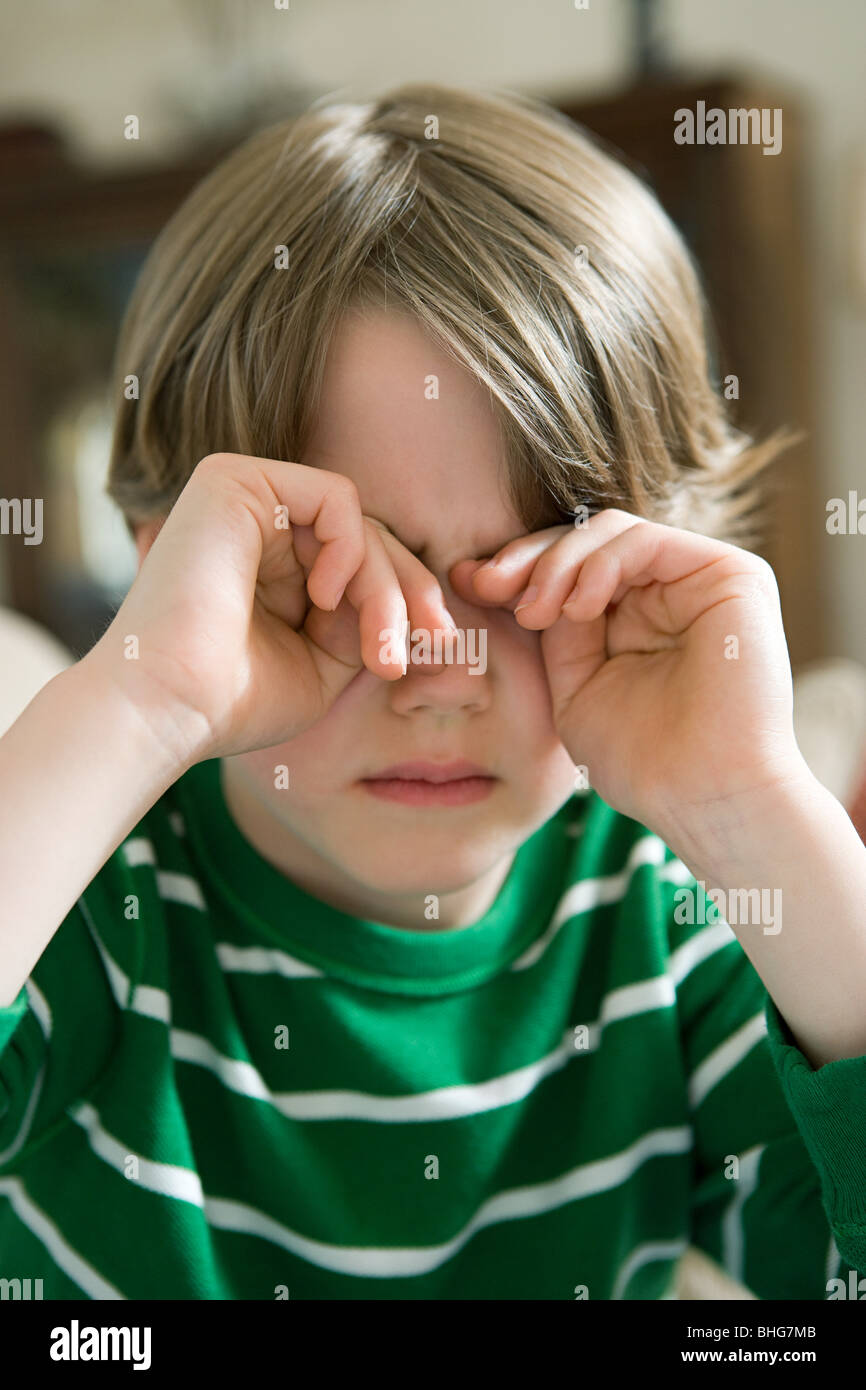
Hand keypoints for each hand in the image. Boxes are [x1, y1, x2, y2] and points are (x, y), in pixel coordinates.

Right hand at [86, 452, 456, 765]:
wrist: (170, 707)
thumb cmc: (236, 701)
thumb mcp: (325, 662)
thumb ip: (366, 619)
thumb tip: (422, 602)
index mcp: (270, 564)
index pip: (363, 562)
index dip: (408, 601)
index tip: (438, 649)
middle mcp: (255, 524)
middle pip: (370, 539)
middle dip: (412, 593)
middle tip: (434, 645)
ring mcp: (244, 497)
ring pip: (359, 524)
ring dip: (385, 591)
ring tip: (381, 652)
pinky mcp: (234, 480)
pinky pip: (335, 497)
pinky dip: (348, 549)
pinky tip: (323, 599)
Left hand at [449, 509, 805, 838]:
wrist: (703, 799)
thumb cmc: (642, 761)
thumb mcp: (575, 685)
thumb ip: (554, 627)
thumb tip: (496, 573)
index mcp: (638, 615)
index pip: (569, 568)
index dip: (516, 571)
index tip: (466, 588)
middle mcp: (672, 590)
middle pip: (586, 541)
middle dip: (527, 559)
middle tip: (487, 586)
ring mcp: (701, 579)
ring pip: (609, 533)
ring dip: (556, 564)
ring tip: (533, 612)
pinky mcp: (730, 574)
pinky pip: (644, 541)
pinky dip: (597, 566)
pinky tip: (574, 608)